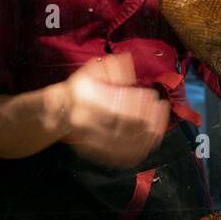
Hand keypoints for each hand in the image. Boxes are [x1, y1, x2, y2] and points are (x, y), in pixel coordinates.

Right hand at [55, 53, 168, 168]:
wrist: (59, 111)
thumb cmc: (81, 87)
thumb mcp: (93, 70)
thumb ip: (112, 67)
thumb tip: (127, 61)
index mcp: (84, 99)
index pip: (115, 106)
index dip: (137, 102)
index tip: (152, 95)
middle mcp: (85, 122)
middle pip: (123, 127)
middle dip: (147, 118)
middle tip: (161, 108)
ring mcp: (89, 141)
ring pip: (124, 145)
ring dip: (147, 135)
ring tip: (160, 122)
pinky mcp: (95, 154)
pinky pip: (121, 157)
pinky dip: (140, 150)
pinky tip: (151, 140)